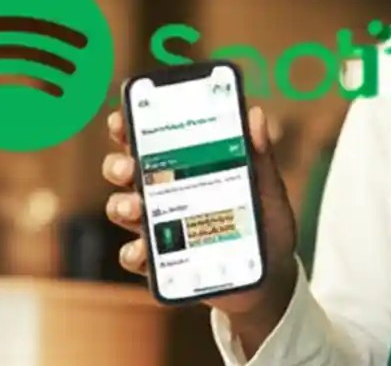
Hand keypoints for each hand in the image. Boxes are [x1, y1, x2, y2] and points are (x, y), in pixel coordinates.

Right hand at [102, 106, 298, 327]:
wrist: (272, 276)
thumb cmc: (266, 223)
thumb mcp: (267, 187)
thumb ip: (259, 154)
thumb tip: (255, 115)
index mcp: (186, 169)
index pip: (150, 141)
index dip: (130, 128)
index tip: (120, 119)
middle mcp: (165, 195)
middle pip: (127, 173)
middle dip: (118, 166)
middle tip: (128, 167)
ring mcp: (160, 229)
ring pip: (124, 211)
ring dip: (121, 207)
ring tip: (135, 207)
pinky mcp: (162, 263)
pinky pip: (135, 257)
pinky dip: (134, 253)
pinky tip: (143, 250)